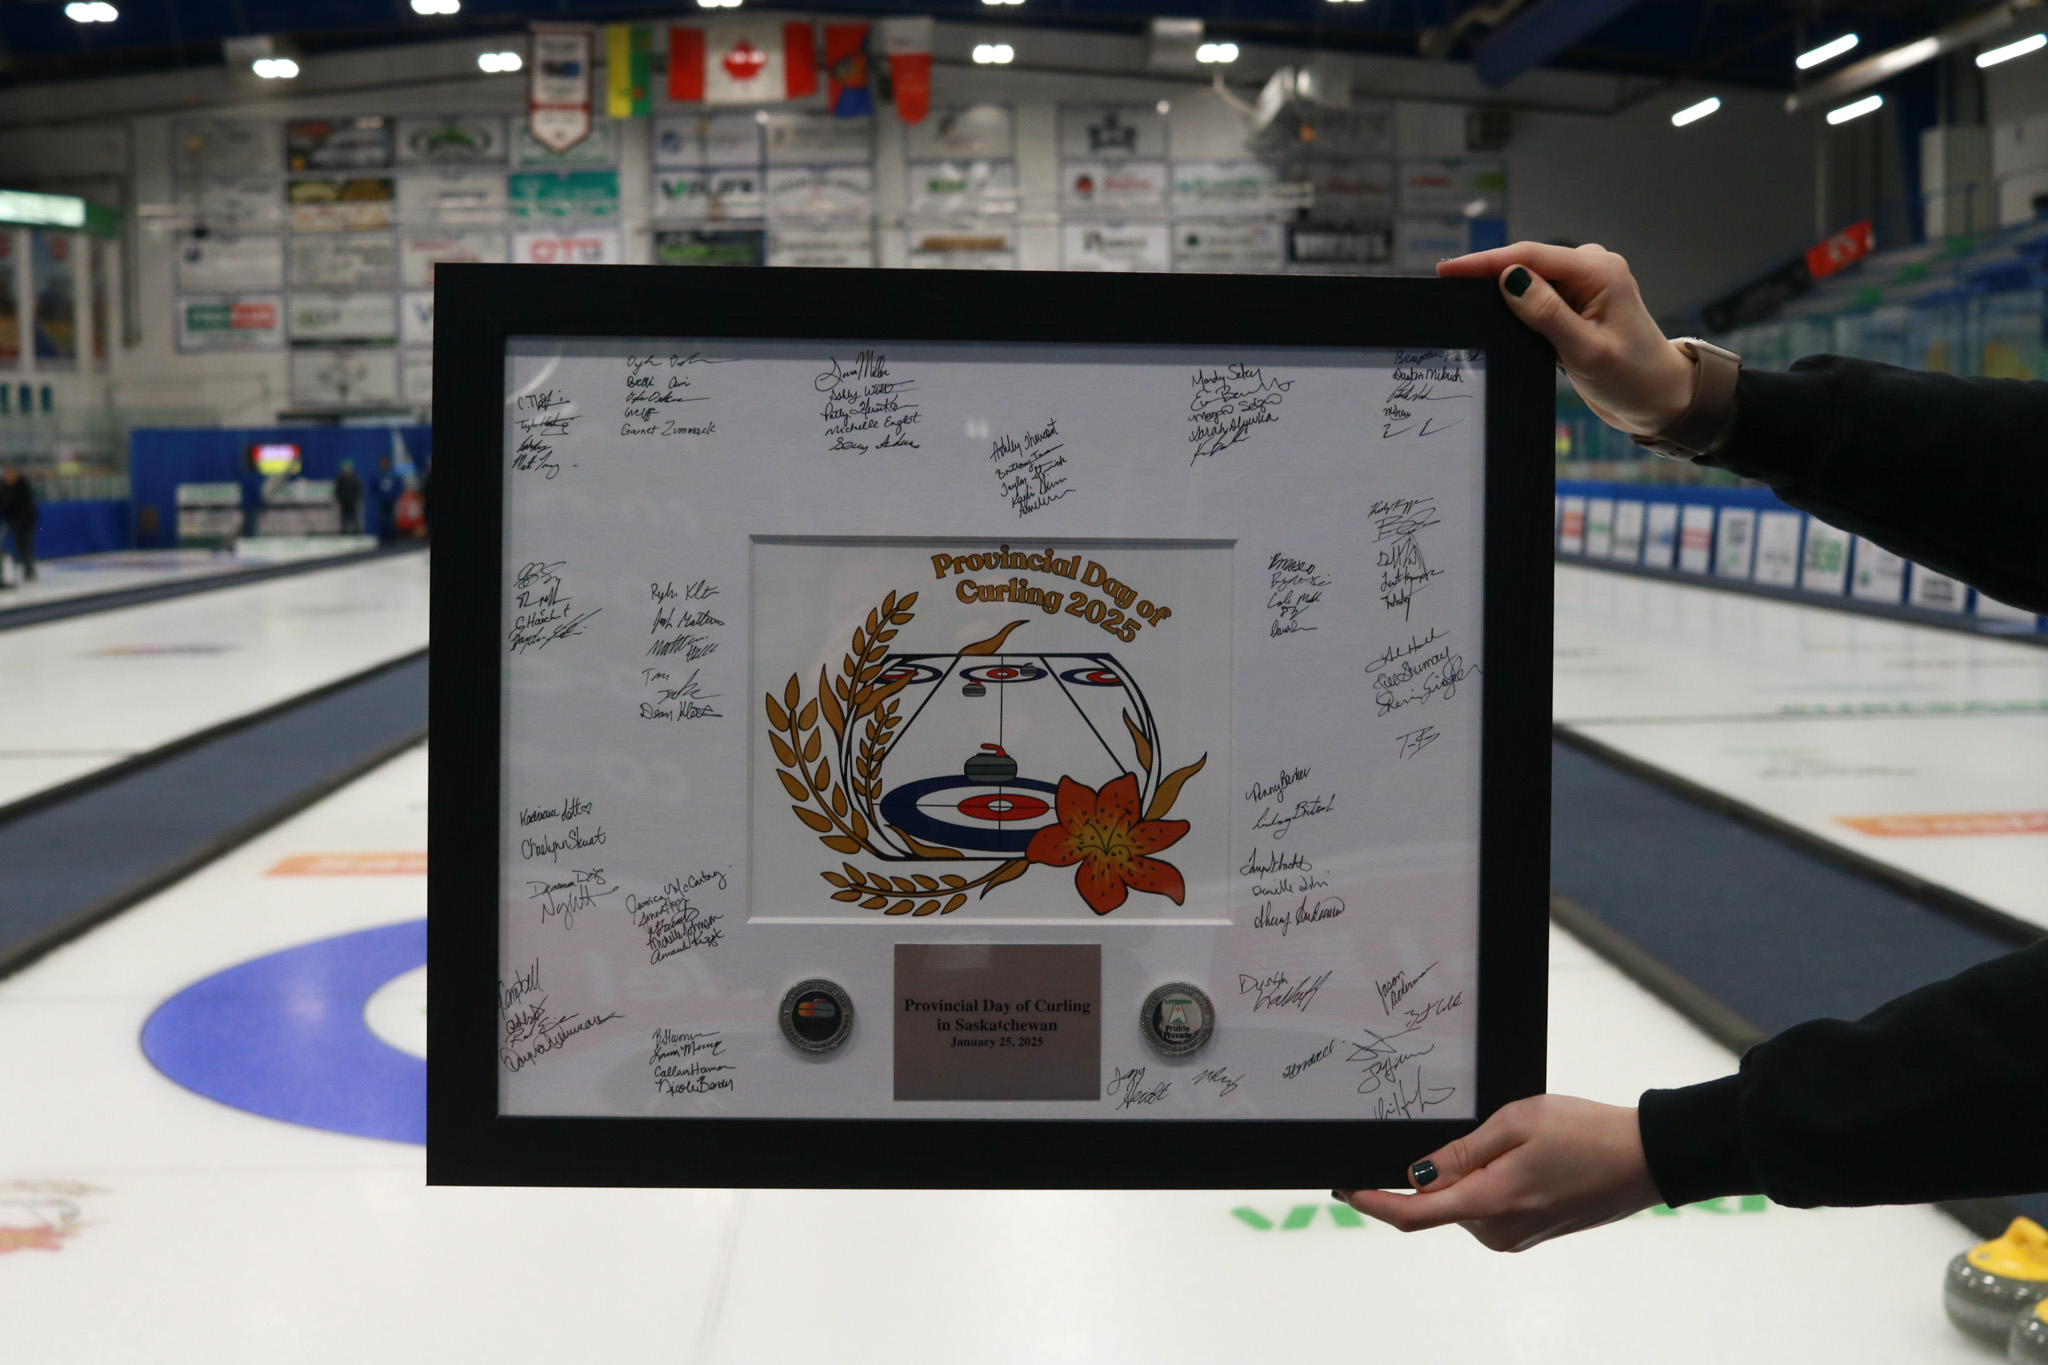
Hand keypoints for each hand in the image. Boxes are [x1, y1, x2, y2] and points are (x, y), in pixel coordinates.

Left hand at [1335, 1095, 1661, 1251]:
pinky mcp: (1529, 1233)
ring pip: (1464, 1203)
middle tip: (1469, 1129)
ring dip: (1465, 1173)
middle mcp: (1499, 1231)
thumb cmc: (1586, 1132)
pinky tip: (1518, 1155)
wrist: (1644, 1158)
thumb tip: (1416, 1175)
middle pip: (1439, 1203)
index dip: (1372, 1202)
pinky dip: (1485, 1182)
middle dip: (1435, 1171)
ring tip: (1511, 1138)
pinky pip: (1488, 1207)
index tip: (1344, 1187)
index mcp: (1491, 1203)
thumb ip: (1461, 1151)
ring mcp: (1516, 1236)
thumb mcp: (1516, 1122)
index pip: (1413, 1214)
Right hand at [1437, 243, 1696, 436]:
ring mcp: (1584, 288)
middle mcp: (1591, 271)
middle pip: (1527, 265)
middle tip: (1448, 291)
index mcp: (1599, 272)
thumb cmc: (1634, 377)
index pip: (1531, 257)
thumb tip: (1509, 279)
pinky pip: (1537, 300)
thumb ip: (1547, 313)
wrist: (1659, 400)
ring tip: (1466, 306)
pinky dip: (1516, 310)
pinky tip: (1498, 320)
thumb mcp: (1586, 350)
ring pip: (1529, 283)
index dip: (1485, 262)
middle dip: (1488, 276)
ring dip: (1502, 295)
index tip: (1447, 270)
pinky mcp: (1576, 307)